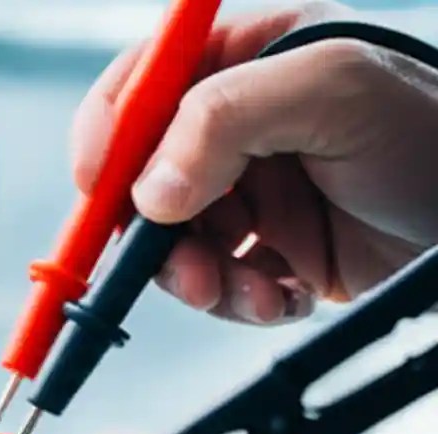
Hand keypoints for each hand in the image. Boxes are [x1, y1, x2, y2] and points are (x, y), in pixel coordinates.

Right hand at [73, 1, 437, 324]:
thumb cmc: (434, 130)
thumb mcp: (332, 91)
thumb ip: (225, 120)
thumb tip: (147, 191)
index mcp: (245, 62)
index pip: (141, 89)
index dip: (107, 135)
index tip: (98, 186)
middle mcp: (242, 128)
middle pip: (145, 179)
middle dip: (150, 232)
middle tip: (176, 265)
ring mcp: (256, 192)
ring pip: (175, 242)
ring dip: (194, 278)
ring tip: (235, 291)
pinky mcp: (275, 251)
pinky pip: (221, 284)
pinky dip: (238, 302)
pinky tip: (278, 299)